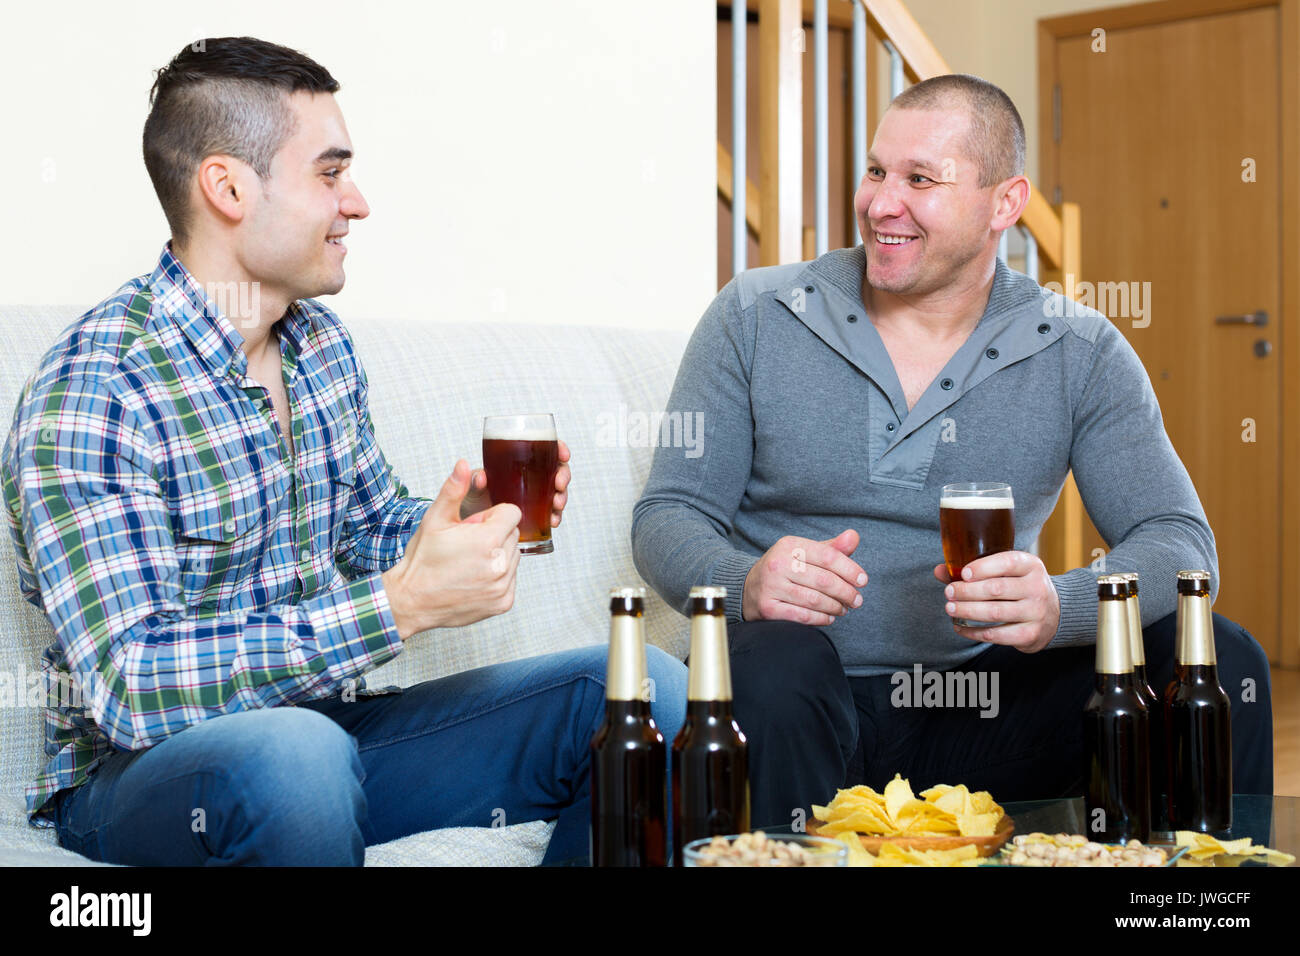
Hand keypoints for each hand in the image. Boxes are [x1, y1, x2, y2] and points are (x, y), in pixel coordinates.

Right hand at [383, 460, 521, 638]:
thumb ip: (454, 490)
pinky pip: (511, 579)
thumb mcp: (435, 519)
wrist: (412, 600)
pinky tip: (474, 578)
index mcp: (488, 540)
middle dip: (495, 534)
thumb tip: (464, 465)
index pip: (512, 513)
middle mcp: (501, 564)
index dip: (493, 515)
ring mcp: (503, 586)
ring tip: (470, 561)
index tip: (474, 525)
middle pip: (513, 534)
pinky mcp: (503, 603)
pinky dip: (498, 576)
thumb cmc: (422, 559)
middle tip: (468, 544)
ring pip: (514, 556)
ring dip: (498, 555)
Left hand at [461, 439, 571, 527]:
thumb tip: (481, 476)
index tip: (563, 455)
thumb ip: (472, 480)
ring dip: (562, 497)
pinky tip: (553, 521)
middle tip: (559, 485)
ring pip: (556, 491)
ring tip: (557, 506)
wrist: (469, 528)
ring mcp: (532, 496)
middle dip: (563, 476)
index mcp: (516, 463)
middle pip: (555, 470)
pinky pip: (551, 512)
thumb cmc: (469, 501)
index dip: (558, 449)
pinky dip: (555, 515)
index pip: (543, 449)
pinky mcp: (534, 514)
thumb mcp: (470, 488)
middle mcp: (527, 477)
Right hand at [741, 530, 867, 625]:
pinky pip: (801, 616)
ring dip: (835, 607)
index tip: (863, 581)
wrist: (748, 587)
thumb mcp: (804, 553)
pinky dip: (820, 619)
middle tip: (857, 600)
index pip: (828, 556)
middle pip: (823, 580)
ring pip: (814, 600)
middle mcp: (778, 564)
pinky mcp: (767, 608)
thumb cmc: (785, 569)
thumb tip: (854, 537)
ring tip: (843, 609)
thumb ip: (831, 548)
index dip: (850, 569)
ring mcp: (771, 586)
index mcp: (789, 545)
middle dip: (846, 592)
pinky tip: (829, 618)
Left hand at [933, 550, 1059, 651]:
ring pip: (995, 612)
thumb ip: (976, 569)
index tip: (963, 574)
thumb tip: (940, 571)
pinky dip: (973, 632)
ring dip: (967, 611)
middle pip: (996, 589)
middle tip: (949, 592)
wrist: (1055, 615)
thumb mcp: (1008, 572)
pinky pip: (996, 635)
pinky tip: (959, 627)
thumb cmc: (1021, 588)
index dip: (983, 567)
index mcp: (1031, 566)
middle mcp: (1037, 588)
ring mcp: (1035, 613)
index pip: (1007, 562)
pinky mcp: (1030, 634)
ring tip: (950, 608)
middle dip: (967, 591)